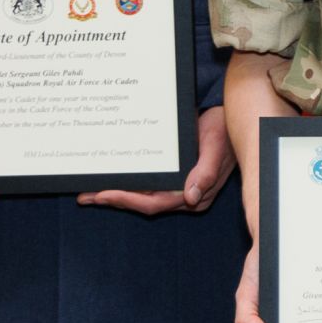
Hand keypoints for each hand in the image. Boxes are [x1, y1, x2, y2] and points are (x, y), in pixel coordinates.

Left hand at [80, 106, 233, 214]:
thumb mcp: (216, 146)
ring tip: (91, 193)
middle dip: (115, 200)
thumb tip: (190, 197)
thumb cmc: (226, 130)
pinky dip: (130, 186)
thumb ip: (206, 172)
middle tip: (87, 197)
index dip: (128, 201)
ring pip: (144, 198)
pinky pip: (149, 187)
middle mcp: (187, 196)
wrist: (234, 118)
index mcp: (196, 193)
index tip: (105, 194)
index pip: (155, 203)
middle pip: (144, 204)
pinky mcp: (178, 179)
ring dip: (118, 195)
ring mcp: (182, 188)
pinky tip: (114, 182)